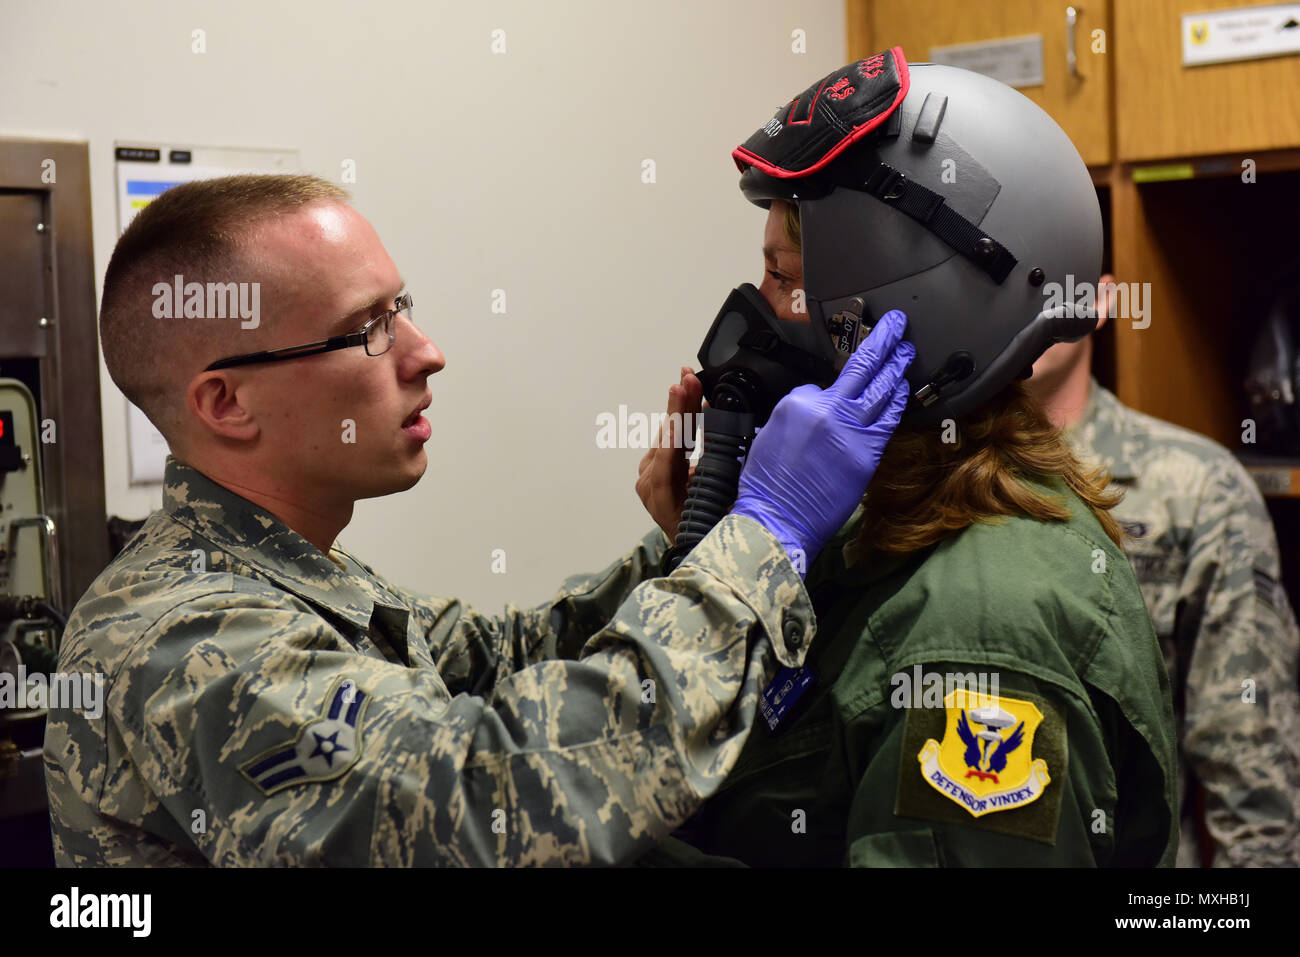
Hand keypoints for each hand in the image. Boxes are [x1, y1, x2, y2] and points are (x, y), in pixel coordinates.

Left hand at [636, 366, 702, 540]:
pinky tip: (694, 404)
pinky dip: (683, 425)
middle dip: (680, 404)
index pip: (670, 449)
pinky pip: (669, 443)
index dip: (677, 418)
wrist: (696, 547)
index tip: (681, 389)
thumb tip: (723, 431)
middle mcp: (649, 483)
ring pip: (668, 437)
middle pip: (667, 437)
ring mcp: (648, 477)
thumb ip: (718, 469)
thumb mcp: (719, 500)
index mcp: (662, 493)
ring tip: (692, 383)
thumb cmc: (712, 529)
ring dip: (683, 411)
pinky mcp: (654, 471)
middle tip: (688, 376)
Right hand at [732, 310, 914, 573]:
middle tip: (897, 325)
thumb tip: (818, 405)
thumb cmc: (766, 485)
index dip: (834, 380)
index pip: (822, 382)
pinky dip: (897, 401)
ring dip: (897, 367)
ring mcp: (849, 431)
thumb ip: (797, 413)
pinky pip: (887, 420)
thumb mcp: (770, 434)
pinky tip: (904, 389)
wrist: (777, 520)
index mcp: (796, 403)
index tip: (847, 368)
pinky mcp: (866, 454)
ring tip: (907, 351)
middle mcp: (826, 410)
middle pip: (862, 368)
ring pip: (881, 390)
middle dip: (884, 342)